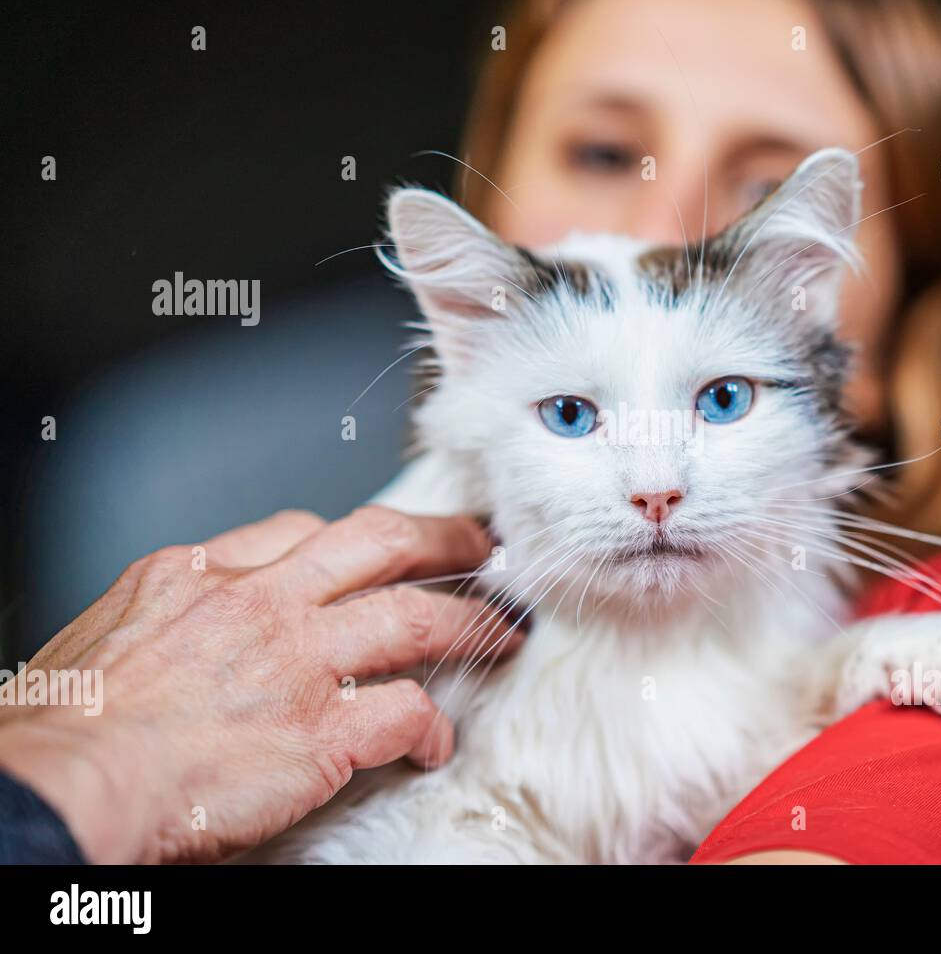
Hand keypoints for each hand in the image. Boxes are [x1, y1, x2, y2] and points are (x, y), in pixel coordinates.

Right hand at [0, 507, 514, 863]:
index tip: (378, 551)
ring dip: (469, 622)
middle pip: (380, 543)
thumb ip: (173, 608)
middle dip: (443, 540)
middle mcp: (260, 601)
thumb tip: (198, 620)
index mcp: (202, 571)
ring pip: (416, 617)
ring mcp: (298, 661)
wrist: (68, 782)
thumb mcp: (109, 627)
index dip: (353, 539)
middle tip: (480, 545)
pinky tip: (434, 743)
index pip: (299, 529)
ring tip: (501, 629)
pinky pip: (406, 713)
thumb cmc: (68, 723)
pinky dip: (431, 728)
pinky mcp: (322, 730)